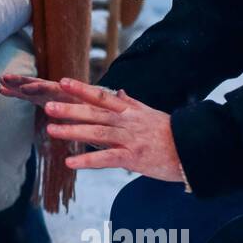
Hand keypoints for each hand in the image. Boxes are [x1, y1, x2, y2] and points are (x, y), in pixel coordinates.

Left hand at [1, 75, 183, 182]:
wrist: (194, 151)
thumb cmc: (172, 135)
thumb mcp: (151, 114)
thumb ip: (132, 104)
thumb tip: (121, 92)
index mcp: (131, 111)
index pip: (102, 97)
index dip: (82, 89)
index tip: (63, 82)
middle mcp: (128, 122)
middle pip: (95, 113)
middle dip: (70, 109)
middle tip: (48, 106)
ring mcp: (130, 139)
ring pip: (97, 133)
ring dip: (72, 131)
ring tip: (51, 130)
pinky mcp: (133, 158)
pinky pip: (106, 159)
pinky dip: (87, 159)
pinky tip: (70, 161)